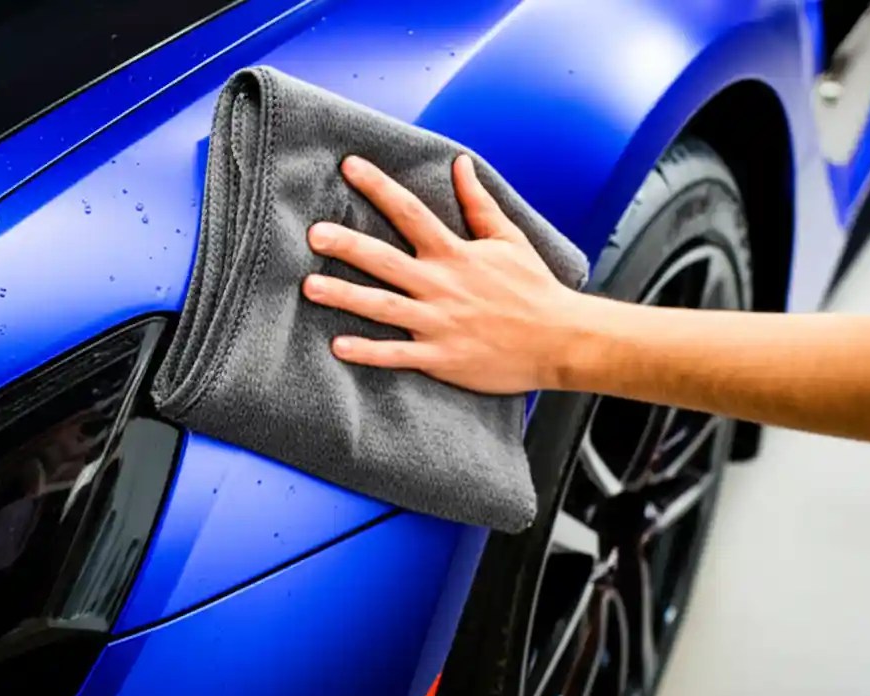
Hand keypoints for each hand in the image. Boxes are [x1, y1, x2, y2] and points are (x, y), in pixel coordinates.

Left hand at [302, 154, 593, 393]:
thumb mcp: (509, 238)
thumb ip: (478, 203)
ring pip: (382, 307)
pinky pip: (397, 354)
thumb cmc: (534, 289)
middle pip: (385, 259)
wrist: (560, 340)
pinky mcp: (440, 356)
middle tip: (312, 233)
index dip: (378, 186)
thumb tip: (460, 163)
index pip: (410, 211)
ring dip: (344, 296)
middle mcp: (441, 284)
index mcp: (456, 252)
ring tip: (309, 287)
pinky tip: (337, 346)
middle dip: (347, 245)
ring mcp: (438, 322)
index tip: (349, 165)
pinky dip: (367, 352)